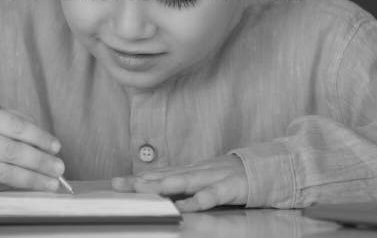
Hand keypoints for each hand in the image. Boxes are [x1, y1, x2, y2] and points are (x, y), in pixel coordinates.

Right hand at [0, 103, 64, 191]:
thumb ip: (14, 122)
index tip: (56, 147)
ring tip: (49, 183)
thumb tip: (44, 143)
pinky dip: (12, 187)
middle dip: (39, 162)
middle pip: (11, 152)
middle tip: (58, 168)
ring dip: (31, 179)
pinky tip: (26, 187)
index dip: (39, 137)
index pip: (14, 126)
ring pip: (3, 173)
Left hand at [111, 154, 248, 211]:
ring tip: (142, 189)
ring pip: (183, 181)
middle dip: (141, 181)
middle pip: (165, 176)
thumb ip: (181, 184)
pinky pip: (211, 195)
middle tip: (119, 185)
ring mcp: (212, 178)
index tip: (115, 183)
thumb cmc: (228, 176)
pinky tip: (183, 207)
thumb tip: (156, 189)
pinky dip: (196, 201)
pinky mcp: (229, 187)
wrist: (262, 169)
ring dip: (162, 185)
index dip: (137, 178)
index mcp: (189, 171)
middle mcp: (197, 171)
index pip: (159, 174)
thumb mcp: (202, 179)